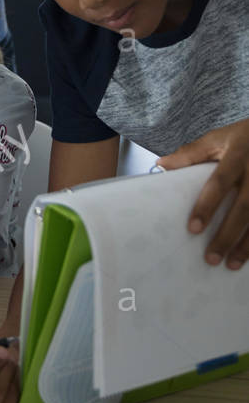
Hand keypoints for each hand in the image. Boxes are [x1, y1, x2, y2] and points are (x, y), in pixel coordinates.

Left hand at [157, 119, 248, 267]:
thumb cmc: (241, 138)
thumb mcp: (217, 138)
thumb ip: (192, 153)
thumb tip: (162, 164)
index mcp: (237, 154)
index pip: (220, 183)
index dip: (207, 205)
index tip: (194, 229)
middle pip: (244, 207)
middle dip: (227, 234)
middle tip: (211, 257)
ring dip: (246, 244)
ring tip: (230, 264)